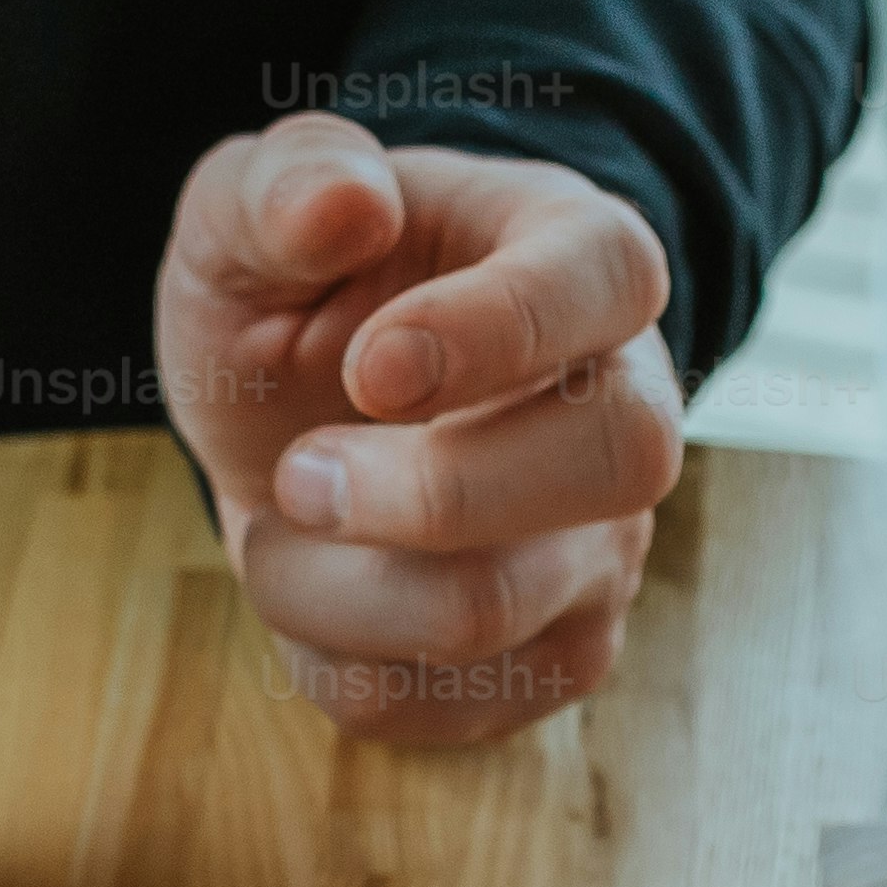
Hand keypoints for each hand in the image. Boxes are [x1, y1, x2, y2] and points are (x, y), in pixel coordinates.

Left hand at [156, 111, 679, 747]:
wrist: (301, 407)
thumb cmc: (303, 289)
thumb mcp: (255, 209)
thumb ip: (286, 182)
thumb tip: (344, 204)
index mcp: (578, 256)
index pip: (607, 281)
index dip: (495, 331)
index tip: (367, 367)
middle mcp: (630, 405)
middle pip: (615, 465)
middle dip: (423, 494)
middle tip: (296, 471)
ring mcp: (606, 547)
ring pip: (495, 610)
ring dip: (326, 583)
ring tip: (281, 515)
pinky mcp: (556, 657)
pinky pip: (437, 703)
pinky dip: (329, 658)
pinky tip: (317, 585)